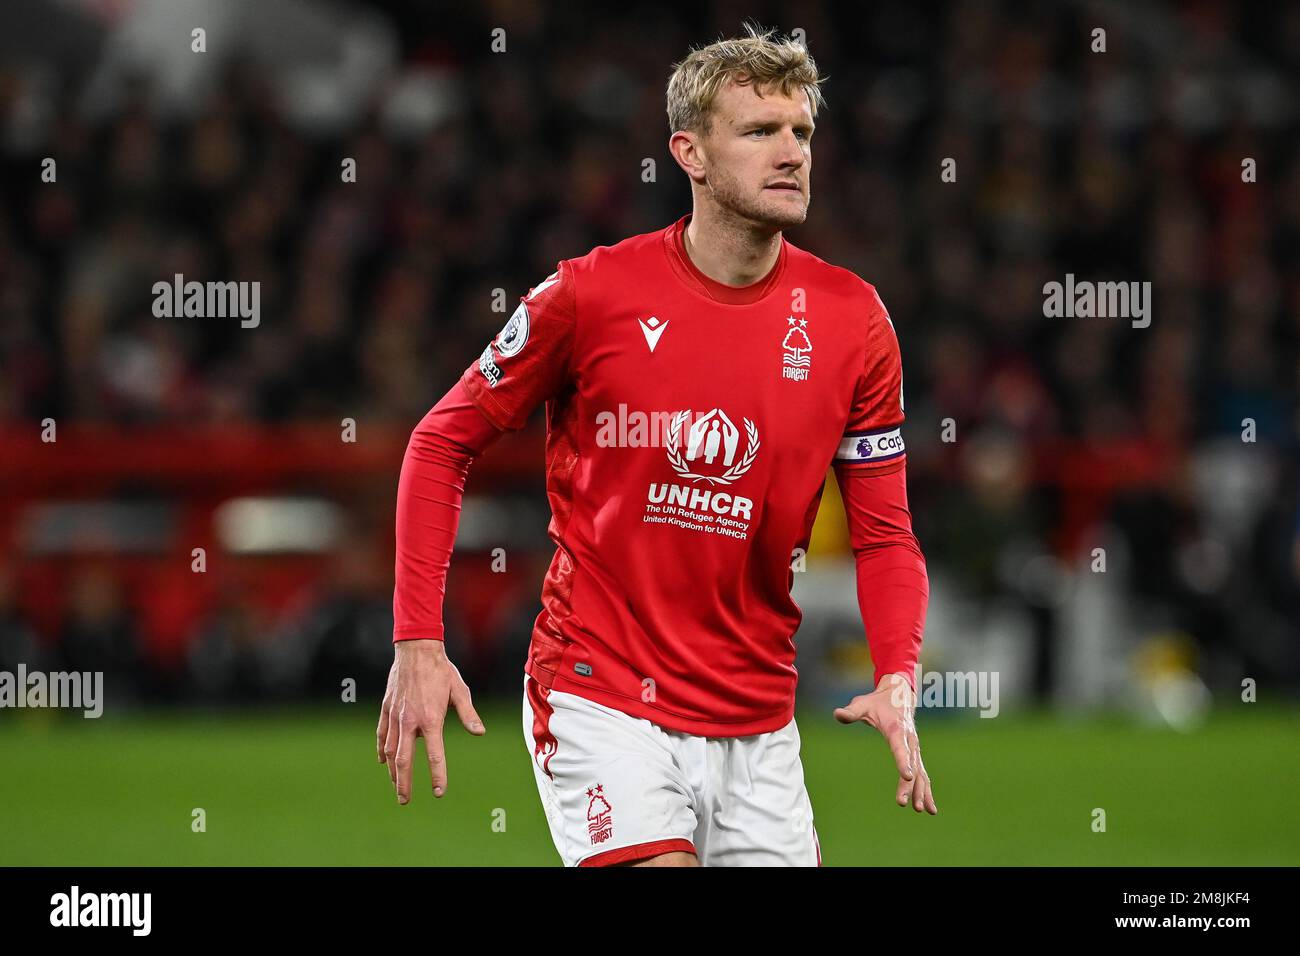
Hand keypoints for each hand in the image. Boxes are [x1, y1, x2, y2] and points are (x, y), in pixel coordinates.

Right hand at [376, 639, 484, 804]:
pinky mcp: (386, 709)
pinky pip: (382, 734)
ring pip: (390, 750)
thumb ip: (468, 714)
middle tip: (405, 800)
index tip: (439, 792)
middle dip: (404, 783)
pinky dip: (382, 750)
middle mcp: (410, 721)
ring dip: (393, 771)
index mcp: (431, 719)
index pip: (435, 755)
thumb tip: (479, 733)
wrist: (416, 650)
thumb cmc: (441, 670)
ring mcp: (396, 716)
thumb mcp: (460, 691)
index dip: (438, 776)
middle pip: (404, 760)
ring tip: (396, 785)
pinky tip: (384, 761)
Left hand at [834, 672, 936, 814]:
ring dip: (921, 792)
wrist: (899, 694)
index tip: (907, 776)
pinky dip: (926, 790)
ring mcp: (915, 748)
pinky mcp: (915, 754)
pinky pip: (922, 774)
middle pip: (912, 765)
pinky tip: (930, 808)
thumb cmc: (878, 701)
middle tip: (903, 803)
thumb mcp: (862, 704)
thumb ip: (851, 712)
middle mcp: (909, 740)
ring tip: (920, 810)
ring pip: (920, 773)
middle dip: (909, 785)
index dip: (903, 761)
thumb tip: (837, 714)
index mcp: (896, 729)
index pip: (900, 748)